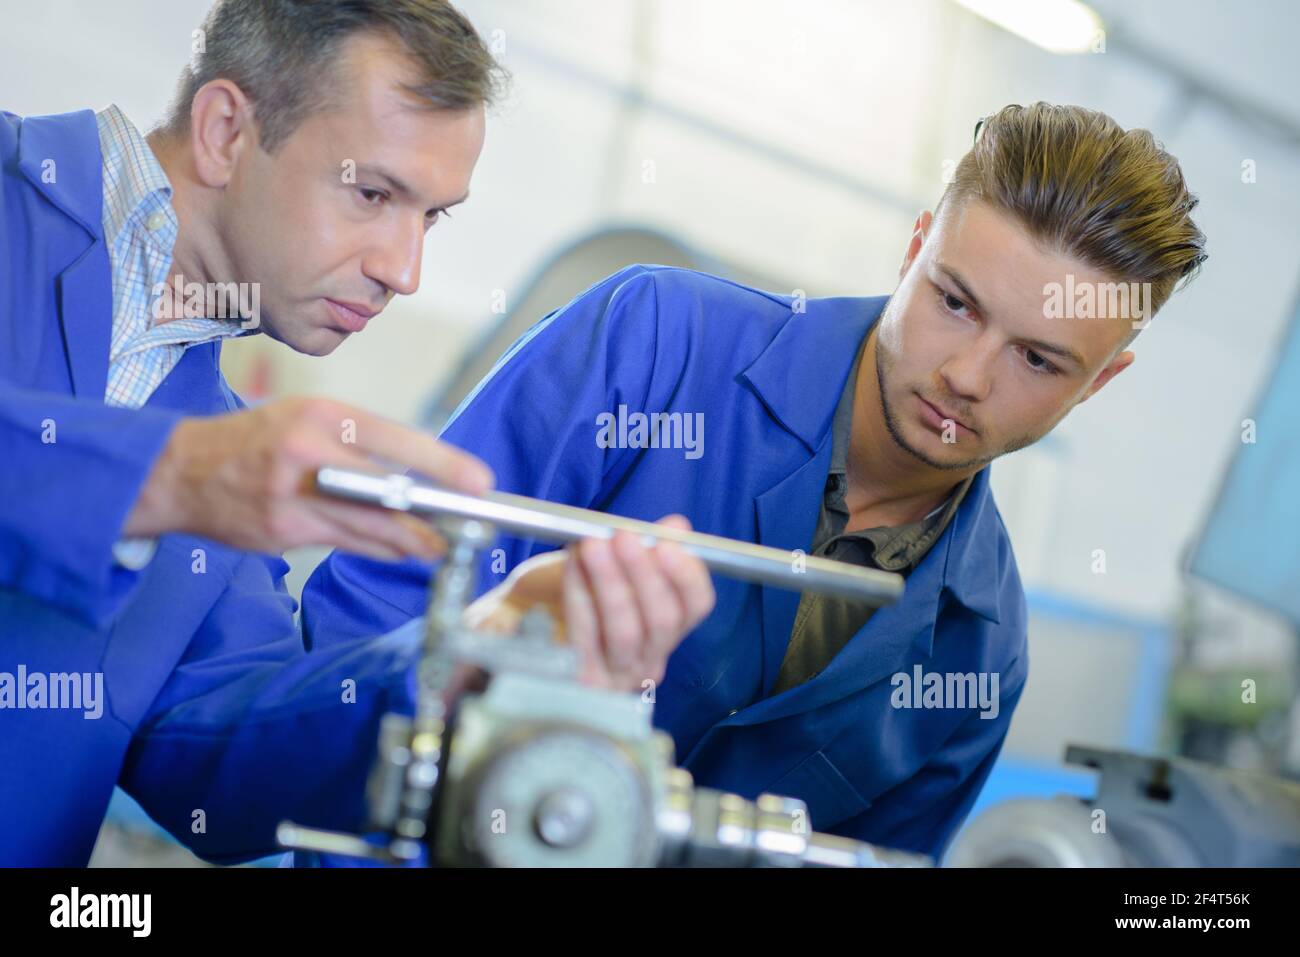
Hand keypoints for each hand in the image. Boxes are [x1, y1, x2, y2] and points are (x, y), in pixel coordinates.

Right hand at [123, 397, 492, 558]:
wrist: (180, 470)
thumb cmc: (254, 441)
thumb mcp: (305, 420)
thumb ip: (358, 444)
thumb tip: (417, 474)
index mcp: (320, 415)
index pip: (394, 439)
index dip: (442, 464)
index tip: (477, 483)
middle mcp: (307, 452)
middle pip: (385, 491)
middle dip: (431, 514)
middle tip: (466, 525)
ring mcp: (291, 495)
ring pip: (368, 525)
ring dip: (409, 540)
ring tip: (437, 545)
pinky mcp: (281, 530)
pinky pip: (343, 543)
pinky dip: (376, 549)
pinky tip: (398, 552)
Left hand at [464, 515, 715, 691]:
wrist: (519, 618)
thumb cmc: (570, 588)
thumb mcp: (609, 561)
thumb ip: (645, 546)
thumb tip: (676, 527)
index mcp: (667, 627)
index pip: (696, 605)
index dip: (687, 574)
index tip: (667, 544)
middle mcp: (650, 657)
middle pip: (663, 620)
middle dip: (644, 574)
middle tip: (625, 537)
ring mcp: (618, 674)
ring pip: (626, 631)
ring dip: (611, 582)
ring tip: (594, 546)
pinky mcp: (583, 681)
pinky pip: (586, 637)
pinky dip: (579, 596)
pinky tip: (573, 566)